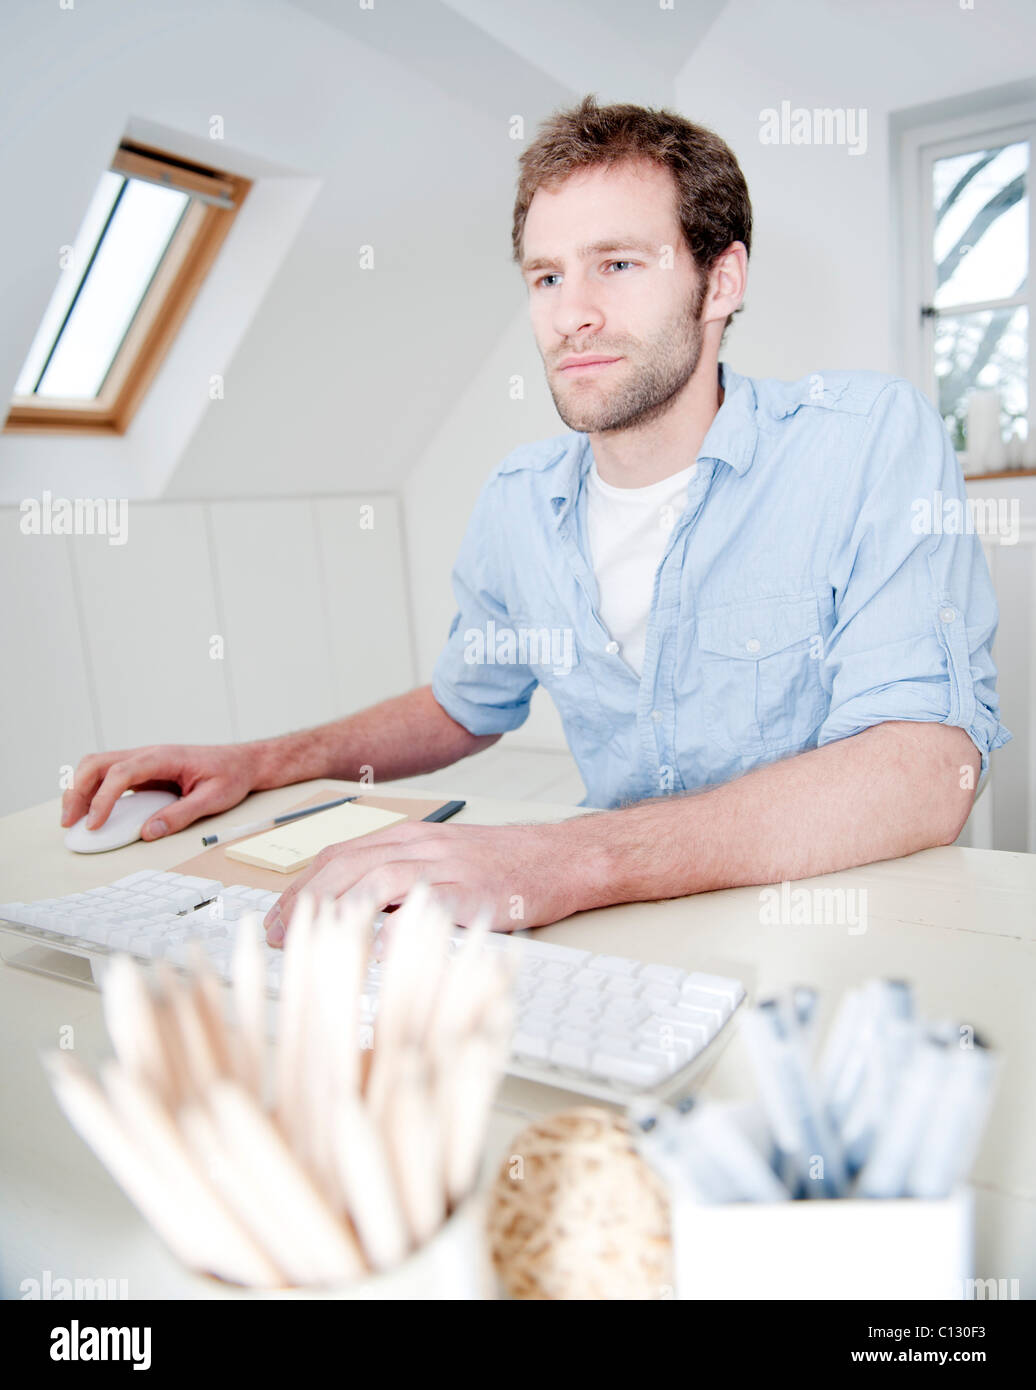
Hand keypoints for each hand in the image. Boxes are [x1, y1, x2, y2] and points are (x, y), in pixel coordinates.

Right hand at [60, 743, 258, 839]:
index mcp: (164, 757)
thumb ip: (181, 815)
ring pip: (98, 766)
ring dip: (80, 790)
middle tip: (70, 822)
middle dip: (77, 790)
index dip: (102, 798)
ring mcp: (143, 761)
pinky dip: (93, 791)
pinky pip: (109, 776)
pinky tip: (90, 812)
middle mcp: (148, 754)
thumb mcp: (213, 799)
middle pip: (97, 763)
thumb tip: (149, 832)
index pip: (121, 772)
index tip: (95, 824)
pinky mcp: (143, 771)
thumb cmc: (230, 776)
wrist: (241, 762)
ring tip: (73, 820)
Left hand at [263, 818, 602, 945]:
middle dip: (304, 902)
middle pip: (346, 865)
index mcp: (409, 837)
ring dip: (336, 912)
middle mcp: (422, 846)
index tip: (275, 919)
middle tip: (280, 937)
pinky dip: (398, 928)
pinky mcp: (476, 893)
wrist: (563, 858)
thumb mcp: (442, 859)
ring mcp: (448, 868)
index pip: (337, 855)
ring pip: (377, 879)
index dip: (299, 888)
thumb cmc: (503, 865)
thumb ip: (398, 876)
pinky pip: (429, 908)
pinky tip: (376, 950)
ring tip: (313, 942)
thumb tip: (347, 910)